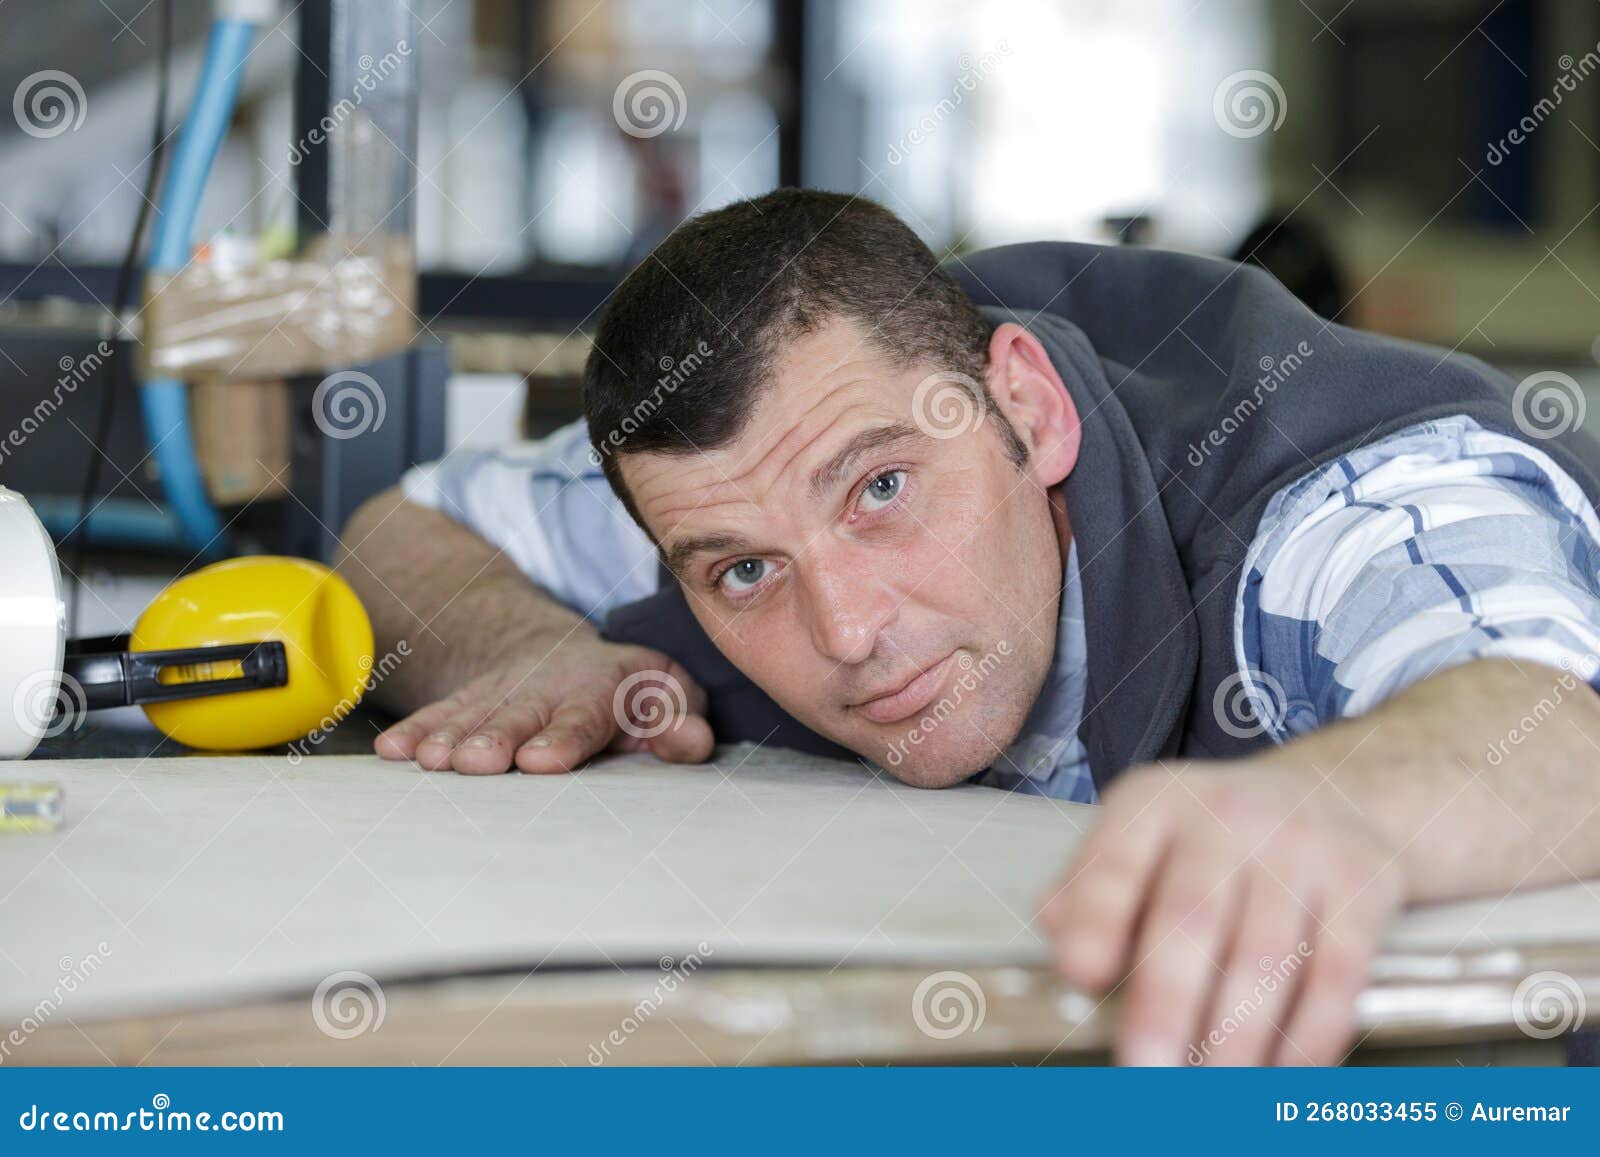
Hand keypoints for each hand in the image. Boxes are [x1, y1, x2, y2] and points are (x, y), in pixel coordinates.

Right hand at [374, 638, 714, 773]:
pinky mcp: (469, 706)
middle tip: (475, 762)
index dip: (562, 738)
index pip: (582, 716)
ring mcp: (502, 695)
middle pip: (518, 716)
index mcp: (600, 686)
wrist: (566, 657)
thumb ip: (682, 721)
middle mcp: (545, 688)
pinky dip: (416, 733)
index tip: (538, 761)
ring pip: (472, 716)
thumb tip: (687, 739)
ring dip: (449, 739)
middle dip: (495, 738)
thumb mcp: (668, 695)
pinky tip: (394, 752)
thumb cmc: (632, 693)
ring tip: (428, 761)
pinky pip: (439, 716)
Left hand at [1036, 760, 1405, 1065]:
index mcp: (1153, 802)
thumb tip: (1053, 932)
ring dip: (1236, 1040)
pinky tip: (1281, 1082)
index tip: (1082, 976)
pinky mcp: (1363, 887)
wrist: (1337, 791)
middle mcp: (1226, 815)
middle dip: (1165, 1005)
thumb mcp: (1142, 833)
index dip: (1096, 918)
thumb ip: (1089, 886)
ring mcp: (1300, 848)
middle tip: (1144, 1072)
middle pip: (1192, 918)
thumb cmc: (1211, 837)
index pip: (1117, 861)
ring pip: (1266, 957)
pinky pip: (1336, 976)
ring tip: (1211, 1096)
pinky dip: (1307, 1039)